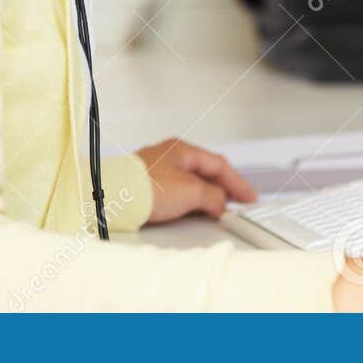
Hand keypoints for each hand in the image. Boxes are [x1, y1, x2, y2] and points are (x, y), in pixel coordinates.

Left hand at [135, 137, 256, 223]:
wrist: (113, 199)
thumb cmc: (145, 187)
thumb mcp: (191, 191)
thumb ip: (213, 196)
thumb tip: (221, 203)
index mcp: (182, 149)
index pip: (218, 164)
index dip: (237, 182)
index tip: (249, 198)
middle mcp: (169, 157)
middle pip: (205, 172)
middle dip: (223, 189)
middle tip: (237, 205)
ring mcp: (157, 171)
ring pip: (191, 183)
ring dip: (207, 197)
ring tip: (218, 213)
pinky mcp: (147, 188)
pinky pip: (177, 192)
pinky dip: (190, 202)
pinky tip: (193, 213)